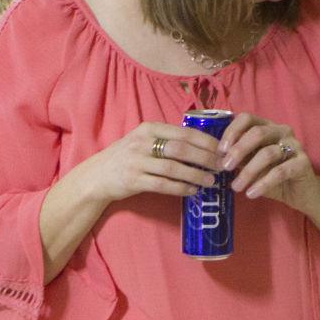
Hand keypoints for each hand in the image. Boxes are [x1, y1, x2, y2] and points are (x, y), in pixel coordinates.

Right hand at [80, 121, 222, 204]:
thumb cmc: (126, 157)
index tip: (222, 150)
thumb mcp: (143, 140)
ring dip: (195, 175)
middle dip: (205, 158)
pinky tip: (192, 191)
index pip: (184, 132)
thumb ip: (167, 140)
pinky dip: (180, 188)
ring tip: (211, 181)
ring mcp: (137, 161)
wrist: (97, 176)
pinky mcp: (133, 180)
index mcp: (149, 128)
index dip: (206, 142)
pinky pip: (163, 185)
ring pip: (173, 168)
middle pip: (181, 149)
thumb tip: (204, 147)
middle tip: (221, 167)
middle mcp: (143, 142)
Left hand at [220, 113, 314, 205]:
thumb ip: (239, 158)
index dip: (232, 131)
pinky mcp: (303, 163)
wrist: (300, 193)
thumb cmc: (272, 176)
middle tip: (225, 167)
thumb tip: (217, 158)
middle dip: (238, 150)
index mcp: (267, 127)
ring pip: (268, 153)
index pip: (247, 118)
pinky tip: (251, 194)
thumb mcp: (251, 165)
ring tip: (236, 187)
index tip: (220, 151)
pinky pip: (280, 171)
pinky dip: (263, 183)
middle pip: (257, 133)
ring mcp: (295, 145)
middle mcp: (282, 131)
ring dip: (248, 171)